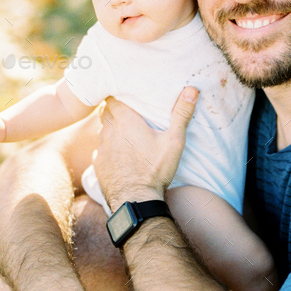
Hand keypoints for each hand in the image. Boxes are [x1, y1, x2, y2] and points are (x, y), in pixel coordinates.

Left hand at [94, 87, 197, 211]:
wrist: (135, 200)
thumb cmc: (155, 169)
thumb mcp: (174, 141)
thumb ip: (182, 114)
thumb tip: (192, 89)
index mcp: (125, 121)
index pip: (112, 99)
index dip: (117, 96)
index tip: (126, 97)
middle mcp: (109, 131)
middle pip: (105, 113)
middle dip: (114, 111)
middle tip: (128, 113)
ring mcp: (101, 148)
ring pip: (102, 131)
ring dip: (111, 130)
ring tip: (125, 135)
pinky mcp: (98, 164)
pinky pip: (100, 150)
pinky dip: (108, 149)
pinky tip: (119, 156)